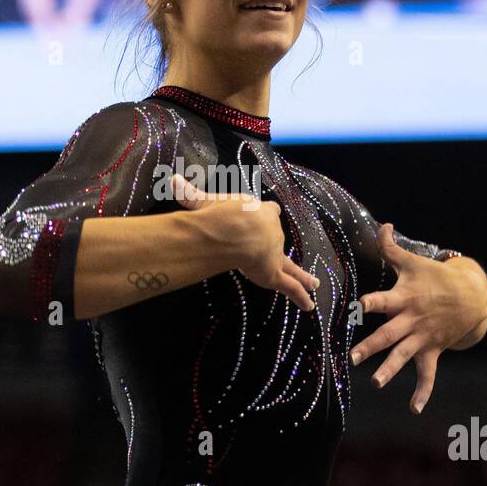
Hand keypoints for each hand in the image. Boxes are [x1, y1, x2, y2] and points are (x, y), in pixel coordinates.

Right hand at [171, 172, 318, 310]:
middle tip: (275, 250)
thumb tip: (171, 180)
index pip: (269, 211)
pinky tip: (309, 305)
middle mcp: (272, 233)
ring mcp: (275, 254)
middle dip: (276, 244)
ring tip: (314, 283)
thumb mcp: (204, 202)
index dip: (267, 214)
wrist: (234, 229)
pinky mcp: (273, 273)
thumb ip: (190, 194)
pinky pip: (291, 286)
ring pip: (291, 266)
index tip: (270, 212)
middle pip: (278, 238)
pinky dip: (300, 296)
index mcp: (259, 214)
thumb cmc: (221, 213)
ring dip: (302, 275)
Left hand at [349, 223, 486, 413]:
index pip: (383, 300)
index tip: (359, 306)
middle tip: (353, 358)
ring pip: (404, 357)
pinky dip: (422, 392)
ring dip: (390, 370)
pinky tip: (414, 409)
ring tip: (376, 383)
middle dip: (371, 346)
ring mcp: (422, 338)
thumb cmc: (434, 277)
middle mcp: (411, 320)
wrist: (470, 296)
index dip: (371, 302)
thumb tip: (383, 225)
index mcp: (404, 298)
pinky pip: (428, 375)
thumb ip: (391, 248)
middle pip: (389, 335)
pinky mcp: (431, 351)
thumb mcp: (413, 262)